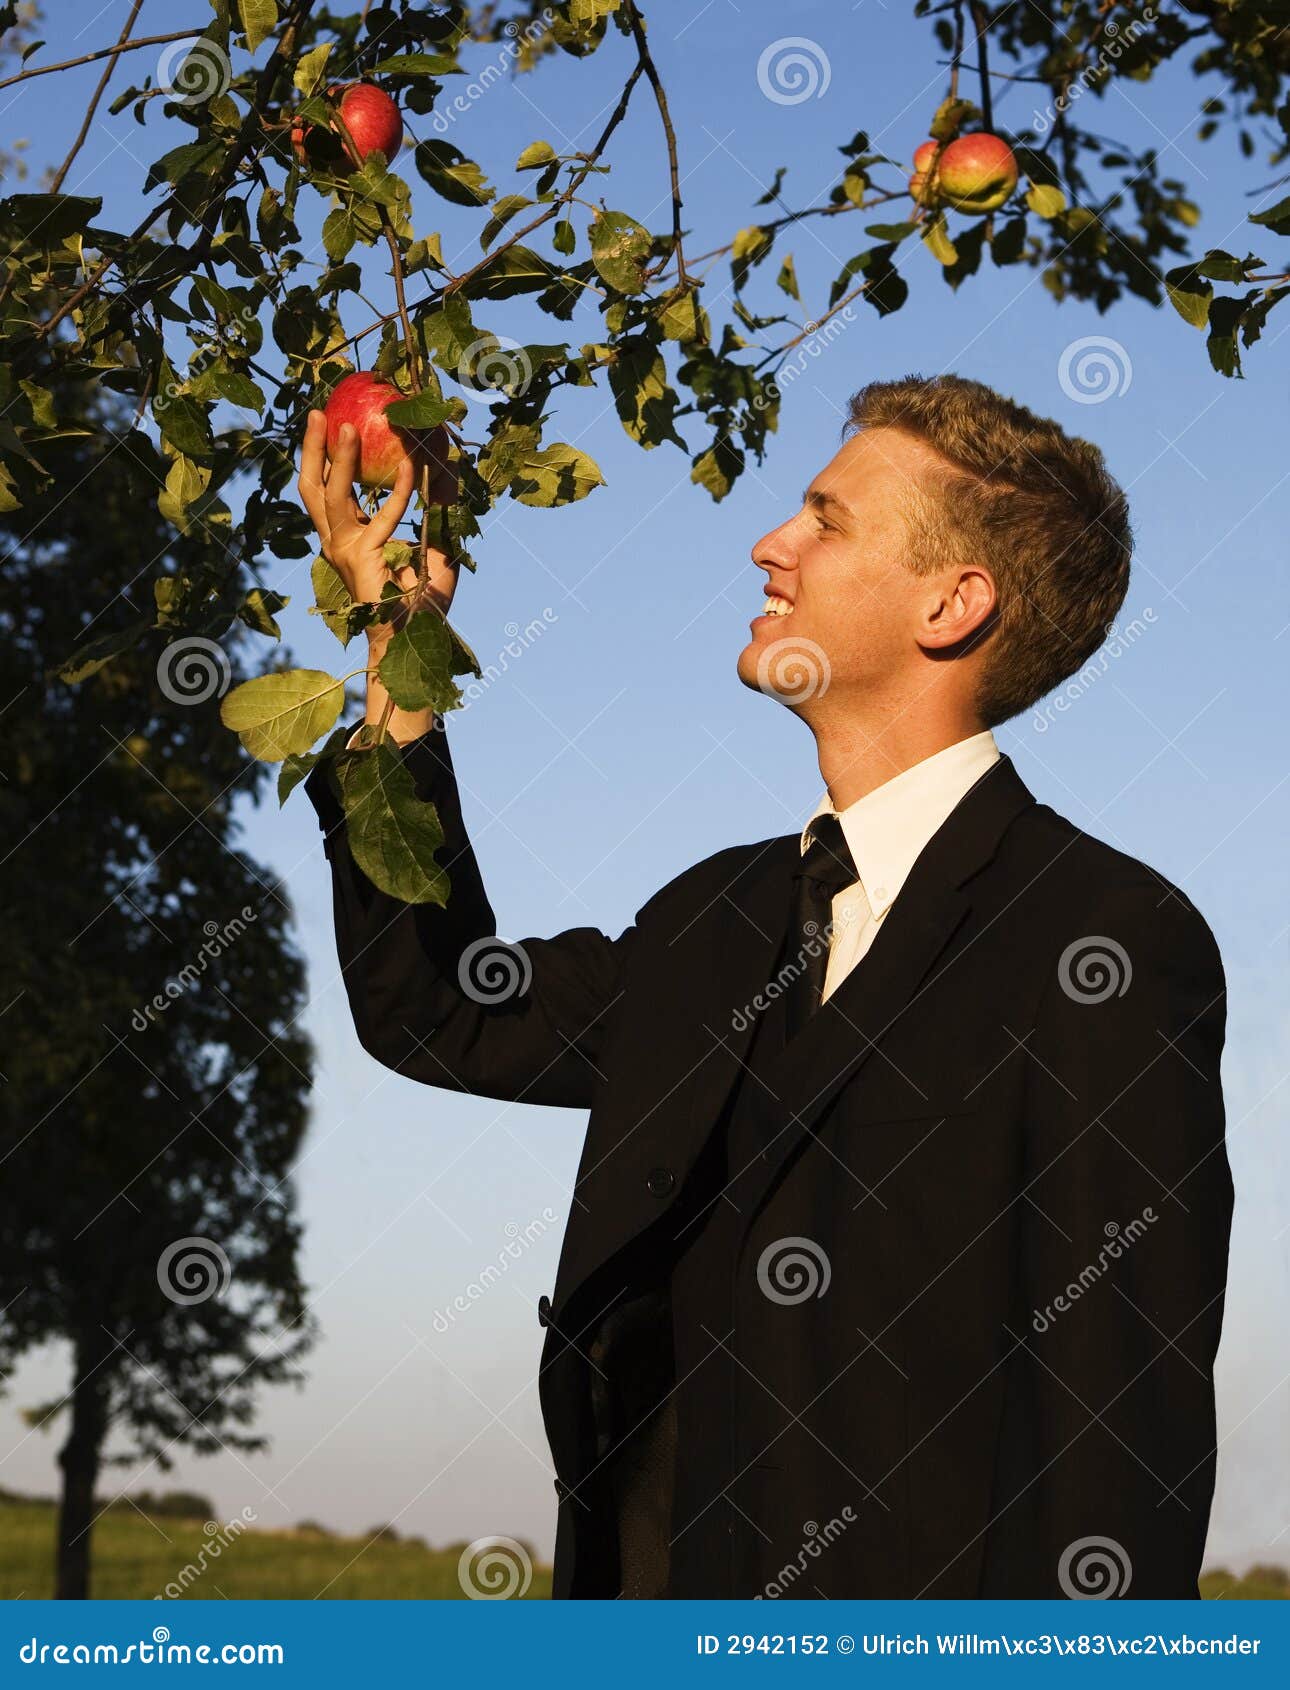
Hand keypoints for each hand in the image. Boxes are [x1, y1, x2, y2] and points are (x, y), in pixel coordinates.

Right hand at [296, 410, 459, 638]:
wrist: (416, 640)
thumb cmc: (420, 596)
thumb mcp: (430, 539)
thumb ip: (435, 504)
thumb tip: (445, 462)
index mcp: (343, 538)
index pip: (324, 489)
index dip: (323, 455)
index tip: (329, 421)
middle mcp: (337, 543)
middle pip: (312, 488)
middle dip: (311, 449)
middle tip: (319, 412)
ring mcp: (347, 553)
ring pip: (334, 497)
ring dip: (341, 459)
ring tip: (348, 425)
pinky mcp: (366, 562)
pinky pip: (383, 518)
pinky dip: (399, 491)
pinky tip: (412, 465)